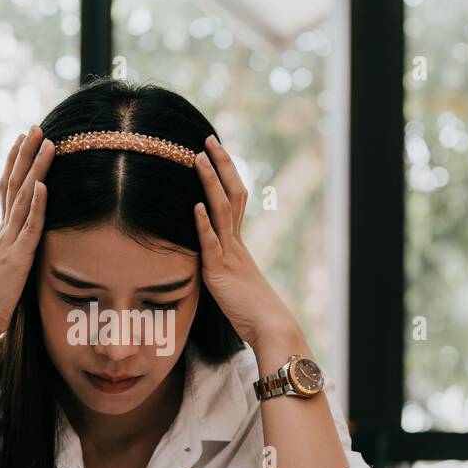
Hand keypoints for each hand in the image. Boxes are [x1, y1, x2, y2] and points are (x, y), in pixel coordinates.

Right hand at [0, 125, 54, 342]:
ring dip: (35, 169)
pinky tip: (43, 185)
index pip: (8, 191)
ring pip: (23, 198)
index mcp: (2, 235)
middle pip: (14, 185)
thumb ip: (15, 258)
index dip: (15, 164)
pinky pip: (29, 228)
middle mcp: (4, 232)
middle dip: (25, 154)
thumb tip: (23, 253)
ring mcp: (9, 243)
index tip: (22, 140)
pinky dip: (36, 205)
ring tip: (47, 143)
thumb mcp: (8, 274)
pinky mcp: (17, 259)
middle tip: (35, 127)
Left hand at [192, 134, 298, 350]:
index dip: (225, 175)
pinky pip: (212, 245)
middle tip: (209, 139)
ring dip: (209, 184)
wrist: (272, 328)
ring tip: (198, 158)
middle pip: (232, 195)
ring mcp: (229, 256)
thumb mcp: (233, 284)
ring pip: (221, 212)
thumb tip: (209, 263)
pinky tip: (195, 207)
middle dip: (220, 166)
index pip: (234, 200)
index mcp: (238, 244)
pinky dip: (203, 225)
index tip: (214, 151)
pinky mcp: (220, 273)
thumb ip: (221, 268)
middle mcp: (236, 244)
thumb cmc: (254, 312)